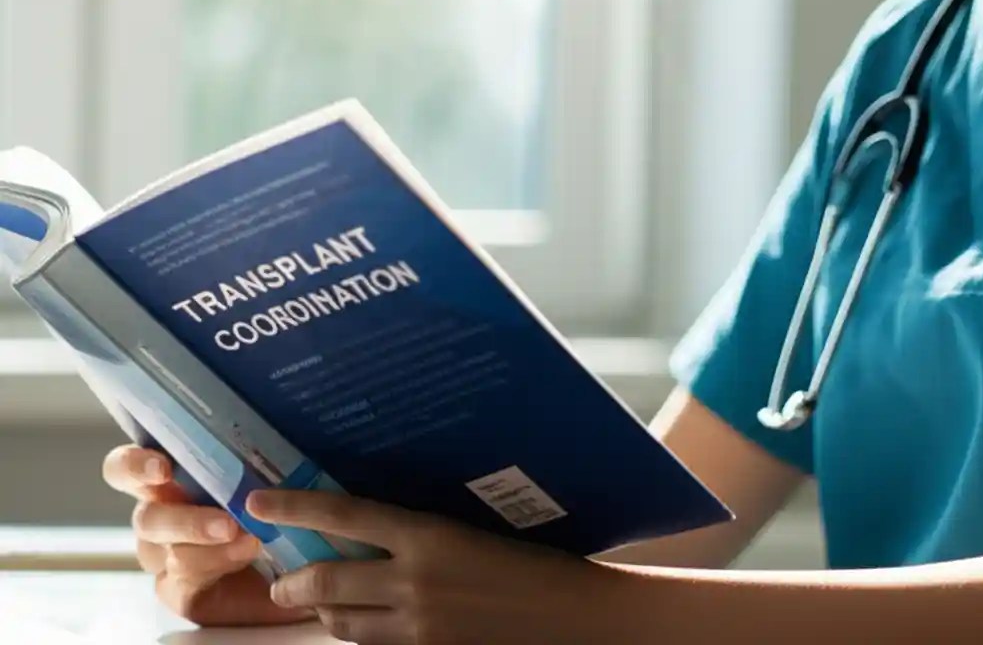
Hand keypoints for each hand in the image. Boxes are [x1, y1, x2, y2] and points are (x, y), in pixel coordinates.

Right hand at [102, 445, 312, 625]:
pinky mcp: (180, 592)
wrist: (305, 557)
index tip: (163, 468)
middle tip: (227, 522)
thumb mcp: (268, 465)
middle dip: (185, 521)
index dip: (134, 466)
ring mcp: (165, 557)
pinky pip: (182, 586)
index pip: (125, 469)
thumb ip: (253, 447)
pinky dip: (216, 569)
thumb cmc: (279, 499)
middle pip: (146, 518)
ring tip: (251, 541)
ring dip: (209, 549)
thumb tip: (265, 407)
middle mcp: (159, 517)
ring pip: (167, 553)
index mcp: (167, 479)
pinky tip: (246, 556)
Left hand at [248, 490, 628, 644]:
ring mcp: (418, 627)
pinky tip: (362, 626)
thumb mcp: (472, 532)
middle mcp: (413, 582)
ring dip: (320, 613)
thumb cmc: (535, 563)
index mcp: (427, 536)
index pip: (343, 516)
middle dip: (291, 581)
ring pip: (341, 624)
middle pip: (325, 581)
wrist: (573, 614)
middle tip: (279, 577)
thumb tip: (375, 529)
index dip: (294, 509)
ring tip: (313, 603)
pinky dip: (359, 636)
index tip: (257, 502)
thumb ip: (420, 534)